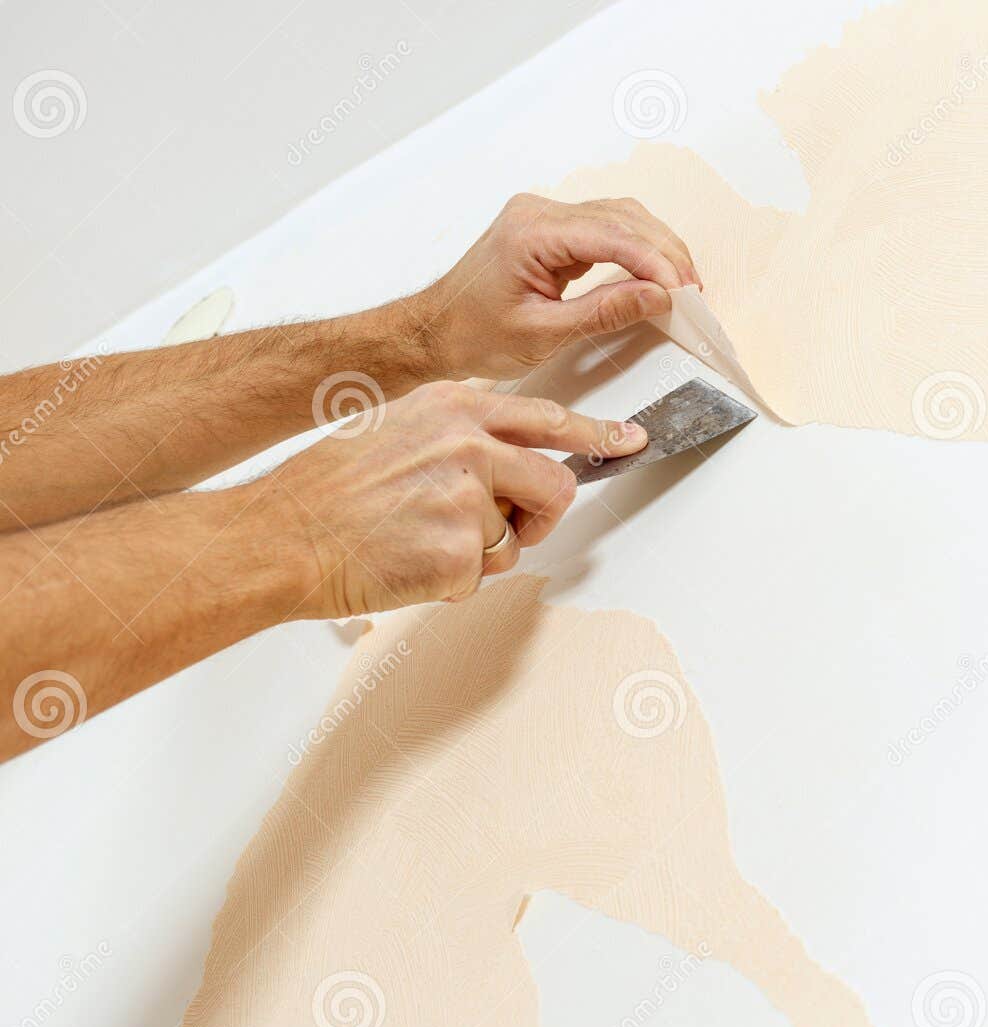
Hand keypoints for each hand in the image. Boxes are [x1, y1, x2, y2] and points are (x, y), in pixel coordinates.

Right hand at [262, 381, 646, 617]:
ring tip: (423, 540)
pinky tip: (410, 563)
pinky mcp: (459, 552)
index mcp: (453, 407)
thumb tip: (509, 448)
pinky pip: (484, 575)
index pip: (548, 418)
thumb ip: (456, 430)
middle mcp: (468, 445)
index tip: (629, 439)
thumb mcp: (396, 425)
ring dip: (483, 552)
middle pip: (555, 485)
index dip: (596, 434)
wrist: (281, 535)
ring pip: (518, 538)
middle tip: (510, 527)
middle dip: (541, 514)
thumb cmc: (329, 489)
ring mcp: (466, 498)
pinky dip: (453, 580)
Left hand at [418, 193, 700, 380]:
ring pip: (620, 217)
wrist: (435, 330)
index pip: (612, 236)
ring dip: (655, 248)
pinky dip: (635, 249)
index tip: (683, 291)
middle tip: (692, 292)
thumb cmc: (473, 334)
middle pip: (623, 218)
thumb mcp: (543, 334)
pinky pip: (605, 227)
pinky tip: (653, 273)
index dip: (655, 263)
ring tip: (681, 284)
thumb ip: (604, 312)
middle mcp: (538, 213)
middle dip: (664, 254)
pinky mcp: (550, 229)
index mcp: (531, 233)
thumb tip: (656, 297)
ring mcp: (544, 216)